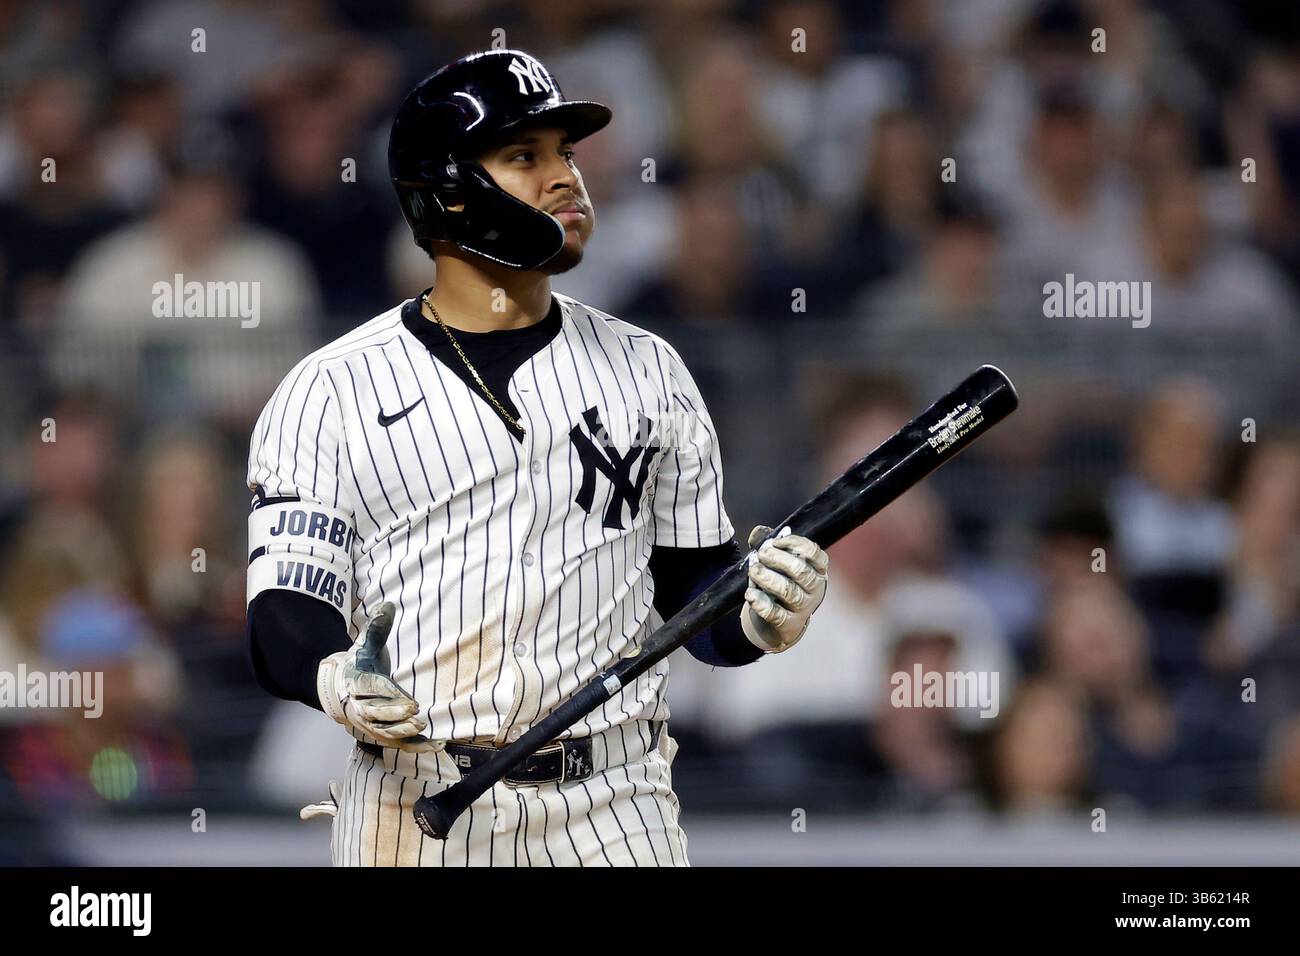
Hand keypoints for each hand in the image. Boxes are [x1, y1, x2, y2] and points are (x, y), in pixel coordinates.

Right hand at [317, 602, 443, 752]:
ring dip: (402, 732)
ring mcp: (369, 724)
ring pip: (383, 732)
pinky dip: (416, 747)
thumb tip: (388, 605)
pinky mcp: (383, 734)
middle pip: (373, 714)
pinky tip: (437, 744)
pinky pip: (398, 744)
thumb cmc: (361, 664)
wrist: (342, 689)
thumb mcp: (365, 644)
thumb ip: (377, 627)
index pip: (368, 689)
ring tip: (421, 726)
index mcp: (354, 683)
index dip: (385, 693)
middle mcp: (358, 707)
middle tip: (415, 712)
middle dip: (393, 714)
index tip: (404, 696)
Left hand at [740, 525, 828, 653]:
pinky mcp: (789, 623)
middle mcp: (815, 588)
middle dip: (778, 559)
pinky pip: (776, 613)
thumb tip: (758, 532)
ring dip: (768, 578)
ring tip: (753, 570)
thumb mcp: (781, 564)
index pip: (814, 553)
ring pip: (788, 591)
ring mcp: (804, 607)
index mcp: (818, 569)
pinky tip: (750, 593)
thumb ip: (769, 545)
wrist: (784, 620)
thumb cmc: (784, 582)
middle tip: (761, 554)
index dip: (795, 544)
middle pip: (801, 571)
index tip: (776, 541)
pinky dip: (761, 603)